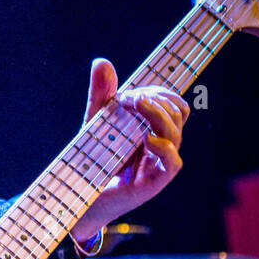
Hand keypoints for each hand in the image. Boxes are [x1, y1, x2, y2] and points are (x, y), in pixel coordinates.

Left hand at [73, 57, 188, 241]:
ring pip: (176, 132)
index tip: (130, 92)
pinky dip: (163, 146)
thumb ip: (102, 94)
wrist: (80, 195)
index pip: (173, 102)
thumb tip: (101, 63)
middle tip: (127, 99)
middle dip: (155, 99)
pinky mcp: (154, 182)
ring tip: (134, 107)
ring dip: (156, 114)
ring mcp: (159, 163)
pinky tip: (145, 138)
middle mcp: (161, 143)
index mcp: (153, 127)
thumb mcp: (96, 121)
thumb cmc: (93, 158)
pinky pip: (173, 162)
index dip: (159, 92)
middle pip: (178, 112)